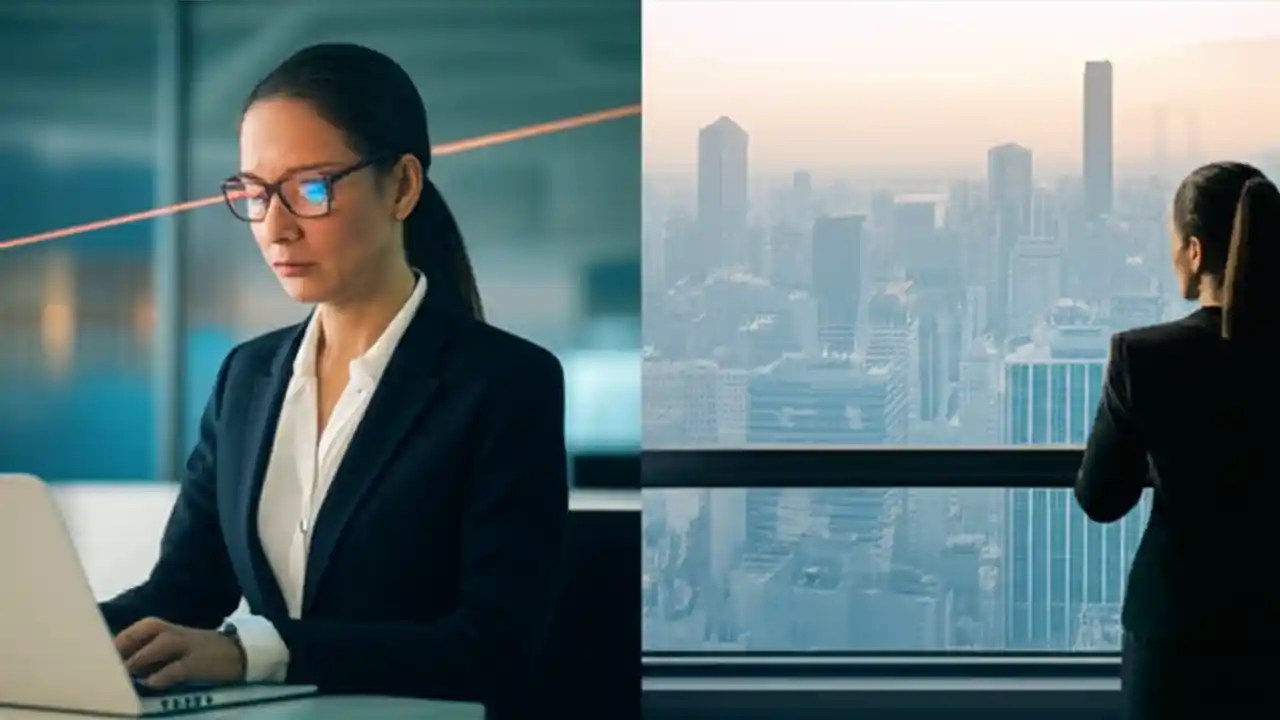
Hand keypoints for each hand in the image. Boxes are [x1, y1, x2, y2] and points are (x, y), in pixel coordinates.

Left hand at [114, 617, 245, 689]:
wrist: (237, 654)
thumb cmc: (194, 653)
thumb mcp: (168, 647)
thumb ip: (142, 654)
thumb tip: (112, 668)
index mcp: (160, 628)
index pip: (129, 633)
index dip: (110, 647)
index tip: (94, 663)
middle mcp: (171, 632)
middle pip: (141, 634)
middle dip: (121, 651)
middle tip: (103, 670)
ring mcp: (187, 646)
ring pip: (158, 647)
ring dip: (138, 662)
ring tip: (122, 678)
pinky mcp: (198, 663)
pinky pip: (175, 669)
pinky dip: (160, 677)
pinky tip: (150, 684)